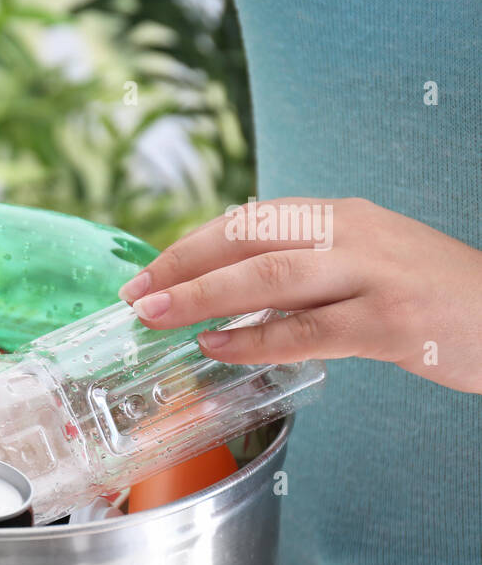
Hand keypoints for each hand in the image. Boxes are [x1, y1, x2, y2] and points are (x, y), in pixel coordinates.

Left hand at [117, 197, 481, 393]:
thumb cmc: (429, 298)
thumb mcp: (361, 266)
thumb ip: (301, 273)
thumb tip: (223, 298)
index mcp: (341, 218)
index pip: (249, 221)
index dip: (191, 246)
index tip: (147, 273)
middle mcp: (353, 235)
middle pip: (249, 238)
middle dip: (182, 266)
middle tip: (135, 295)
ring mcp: (374, 276)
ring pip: (270, 276)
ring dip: (203, 296)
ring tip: (156, 315)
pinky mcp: (392, 321)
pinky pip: (309, 330)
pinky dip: (256, 338)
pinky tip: (216, 346)